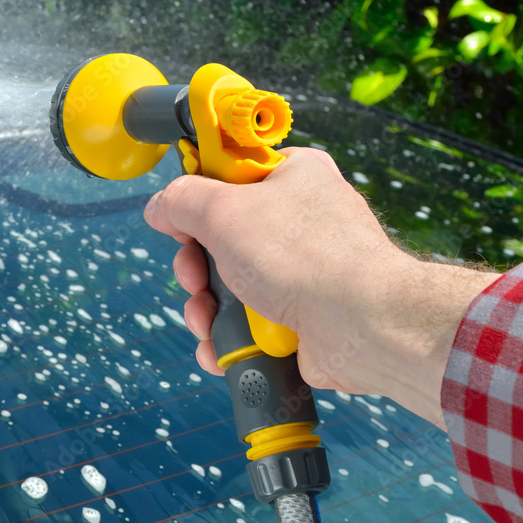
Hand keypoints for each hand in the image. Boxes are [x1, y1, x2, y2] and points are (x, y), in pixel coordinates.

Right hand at [143, 147, 498, 428]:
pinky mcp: (298, 315)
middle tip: (196, 280)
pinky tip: (220, 346)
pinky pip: (246, 321)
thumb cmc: (305, 258)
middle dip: (195, 269)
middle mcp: (299, 220)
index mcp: (292, 176)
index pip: (229, 175)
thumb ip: (180, 200)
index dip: (198, 201)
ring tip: (208, 322)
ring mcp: (299, 271)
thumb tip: (160, 208)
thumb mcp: (224, 211)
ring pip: (227, 285)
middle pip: (218, 239)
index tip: (183, 222)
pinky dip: (227, 337)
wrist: (362, 326)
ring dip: (205, 308)